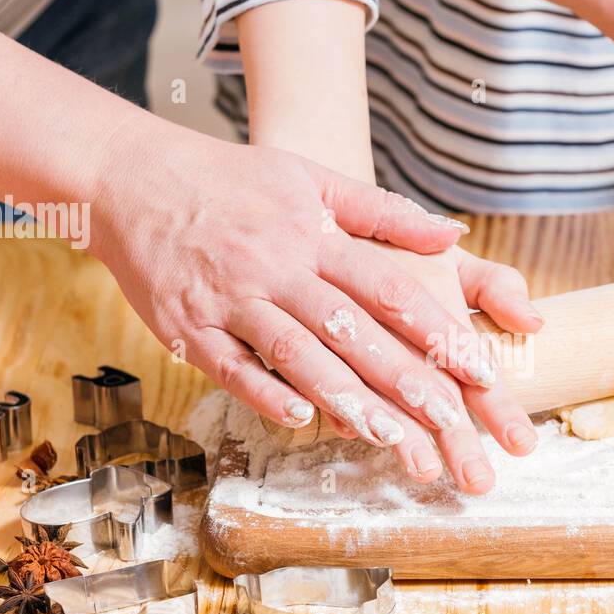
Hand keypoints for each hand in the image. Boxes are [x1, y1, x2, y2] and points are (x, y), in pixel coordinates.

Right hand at [91, 127, 541, 491]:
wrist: (133, 176)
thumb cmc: (232, 181)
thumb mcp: (310, 179)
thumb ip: (382, 212)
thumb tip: (451, 233)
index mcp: (313, 235)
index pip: (389, 288)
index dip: (438, 332)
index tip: (479, 371)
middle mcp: (277, 268)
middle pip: (353, 331)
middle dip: (406, 380)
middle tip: (452, 424)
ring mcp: (230, 299)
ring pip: (296, 353)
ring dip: (345, 397)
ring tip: (390, 436)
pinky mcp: (187, 327)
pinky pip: (231, 367)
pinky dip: (265, 394)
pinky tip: (302, 421)